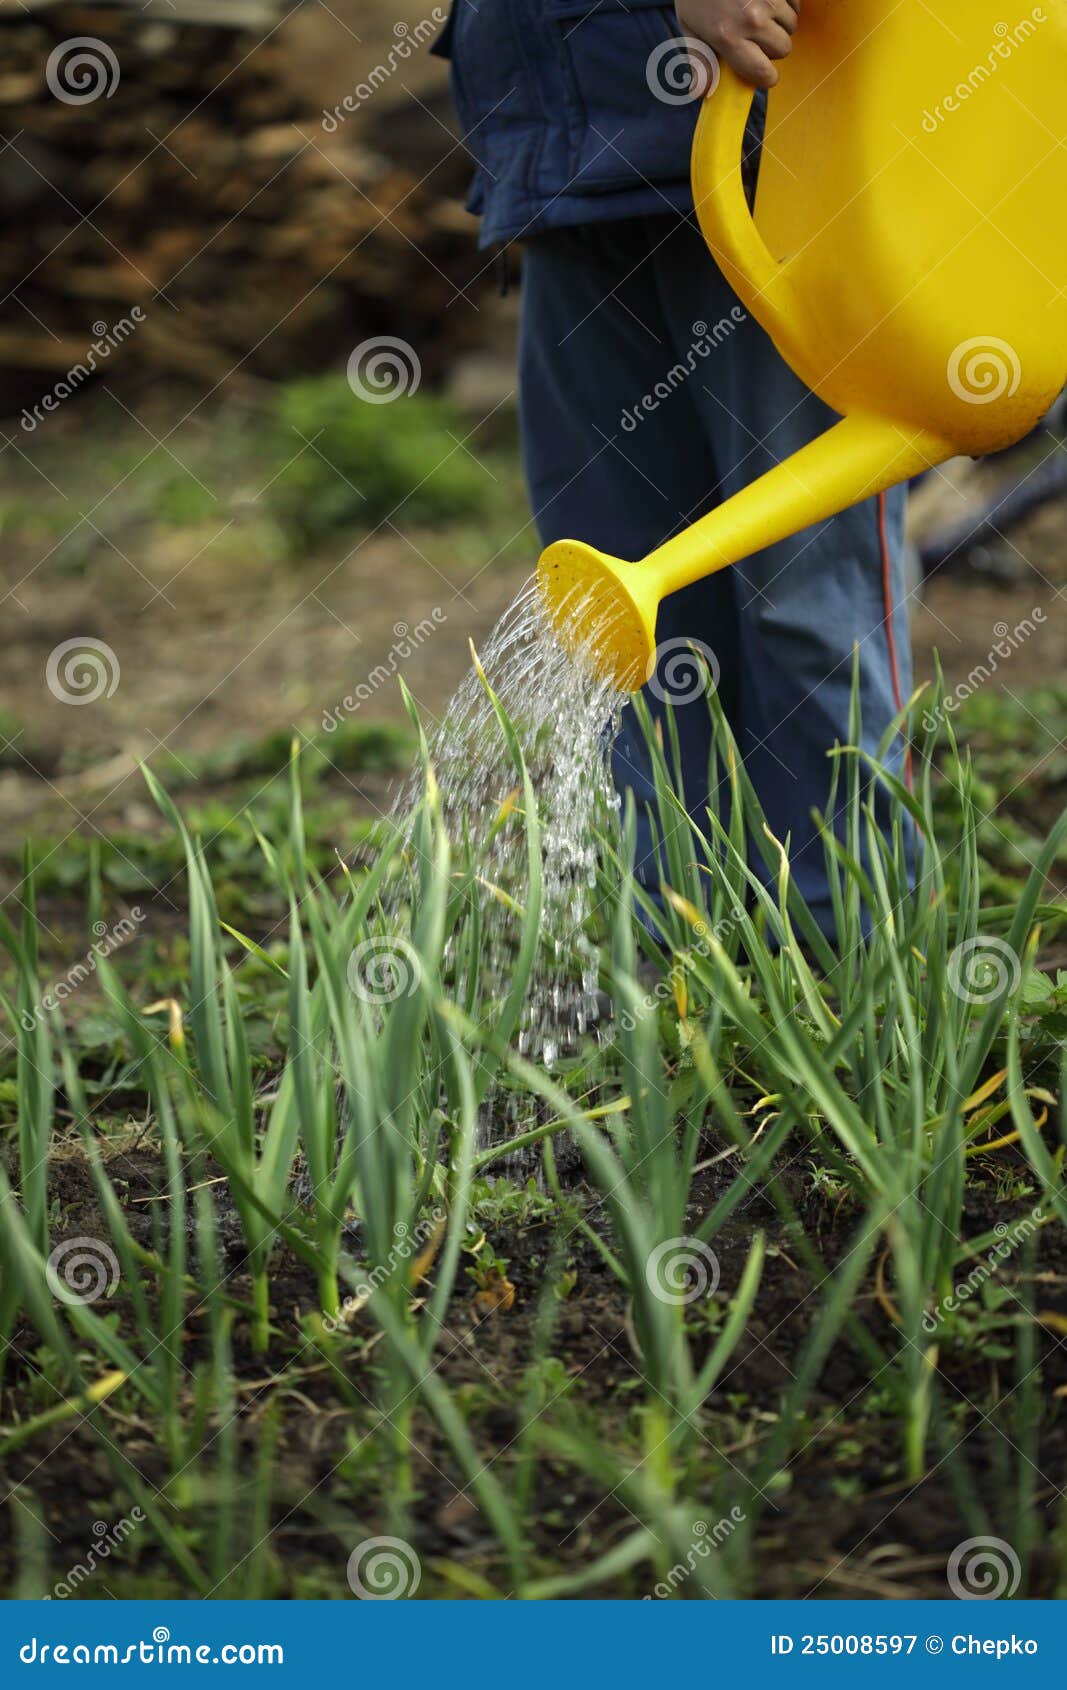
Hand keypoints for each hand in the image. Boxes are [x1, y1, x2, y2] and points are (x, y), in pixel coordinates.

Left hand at [676, 0, 799, 90]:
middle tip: (757, 38)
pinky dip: (786, 5)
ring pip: (791, 25)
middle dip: (773, 48)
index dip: (767, 77)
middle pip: (783, 49)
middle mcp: (752, 19)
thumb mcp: (690, 27)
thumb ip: (700, 60)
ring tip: (761, 15)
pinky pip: (795, 4)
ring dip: (781, 24)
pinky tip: (768, 1)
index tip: (764, 73)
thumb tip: (702, 93)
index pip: (763, 73)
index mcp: (729, 37)